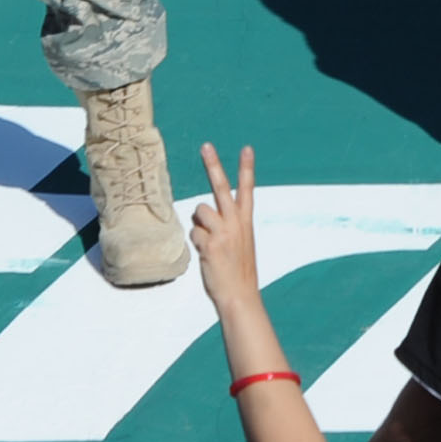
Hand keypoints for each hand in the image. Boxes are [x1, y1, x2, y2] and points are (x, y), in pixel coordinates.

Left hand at [191, 144, 260, 315]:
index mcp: (245, 221)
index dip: (246, 168)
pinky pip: (193, 234)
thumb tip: (200, 216)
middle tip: (205, 146)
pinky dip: (196, 244)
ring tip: (209, 244)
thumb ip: (224, 226)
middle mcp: (236, 221)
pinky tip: (206, 256)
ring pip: (199, 212)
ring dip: (199, 226)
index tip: (246, 148)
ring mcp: (223, 231)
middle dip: (213, 164)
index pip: (247, 189)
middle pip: (220, 186)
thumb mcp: (239, 244)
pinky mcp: (210, 243)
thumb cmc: (237, 271)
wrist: (240, 295)